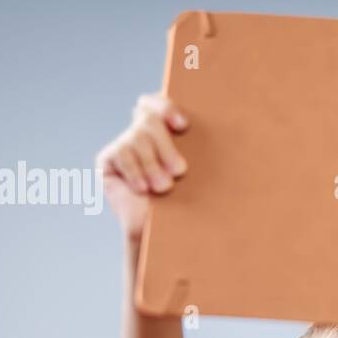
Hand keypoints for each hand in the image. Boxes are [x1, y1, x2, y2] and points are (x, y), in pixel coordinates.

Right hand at [95, 92, 189, 242]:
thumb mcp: (197, 173)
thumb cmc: (188, 203)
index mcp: (167, 130)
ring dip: (152, 164)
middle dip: (165, 146)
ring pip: (136, 137)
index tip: (184, 126)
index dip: (167, 108)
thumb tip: (229, 129)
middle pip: (148, 119)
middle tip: (180, 172)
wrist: (163, 234)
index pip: (159, 103)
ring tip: (164, 188)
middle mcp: (142, 132)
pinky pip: (121, 154)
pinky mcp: (108, 160)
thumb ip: (199, 149)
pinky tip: (143, 188)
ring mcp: (123, 144)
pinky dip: (136, 171)